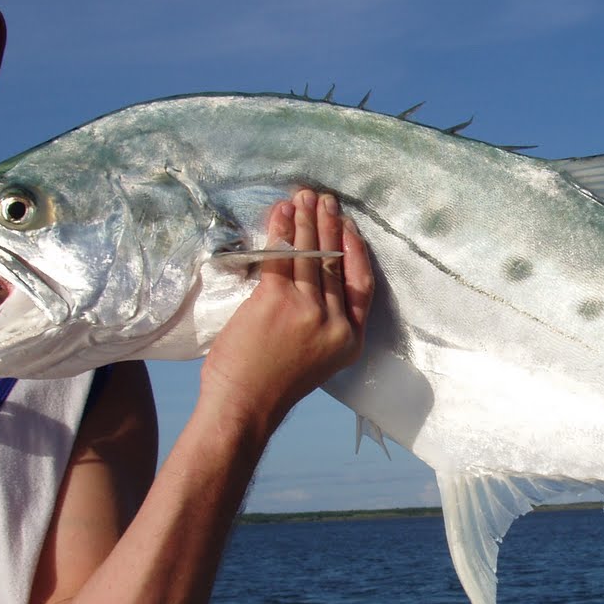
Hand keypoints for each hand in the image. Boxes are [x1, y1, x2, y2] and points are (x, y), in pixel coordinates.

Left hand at [197, 190, 373, 433]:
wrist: (242, 405)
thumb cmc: (271, 385)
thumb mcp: (316, 357)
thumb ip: (322, 322)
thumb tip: (314, 276)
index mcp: (349, 340)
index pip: (361, 286)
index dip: (356, 251)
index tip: (349, 227)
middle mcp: (334, 324)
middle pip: (335, 263)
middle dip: (330, 225)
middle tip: (325, 200)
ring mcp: (307, 311)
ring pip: (310, 255)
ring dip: (306, 220)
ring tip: (302, 197)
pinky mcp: (276, 301)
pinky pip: (282, 256)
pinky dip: (281, 230)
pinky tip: (281, 213)